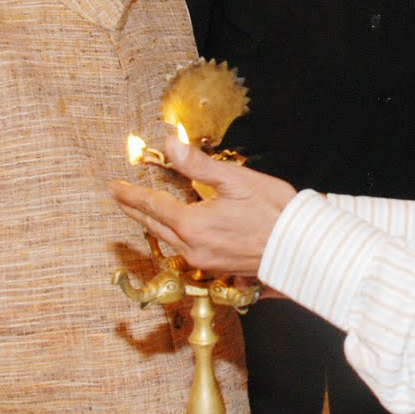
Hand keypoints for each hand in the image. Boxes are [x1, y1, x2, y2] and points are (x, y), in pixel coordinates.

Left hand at [111, 138, 297, 276]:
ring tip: (143, 210)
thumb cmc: (275, 213)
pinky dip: (171, 236)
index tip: (114, 186)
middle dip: (134, 210)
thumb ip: (198, 165)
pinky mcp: (216, 268)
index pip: (152, 205)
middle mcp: (193, 248)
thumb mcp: (236, 180)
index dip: (131, 194)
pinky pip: (183, 250)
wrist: (300, 248)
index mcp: (193, 225)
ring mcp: (203, 262)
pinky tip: (175, 229)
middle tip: (119, 197)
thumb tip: (170, 145)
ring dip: (152, 223)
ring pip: (167, 240)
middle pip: (153, 226)